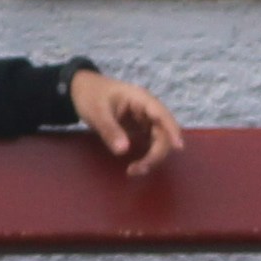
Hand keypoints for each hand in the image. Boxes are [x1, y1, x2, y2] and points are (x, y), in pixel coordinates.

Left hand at [68, 67, 183, 174]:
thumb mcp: (97, 112)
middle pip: (163, 132)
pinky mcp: (140, 128)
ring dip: (153, 156)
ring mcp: (145, 119)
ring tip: (134, 170)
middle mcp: (147, 109)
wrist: (81, 89)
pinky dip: (148, 155)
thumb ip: (110, 130)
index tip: (179, 146)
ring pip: (159, 140)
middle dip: (156, 152)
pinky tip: (137, 165)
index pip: (161, 114)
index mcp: (140, 98)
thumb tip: (123, 151)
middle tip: (137, 169)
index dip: (172, 130)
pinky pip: (151, 143)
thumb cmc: (90, 95)